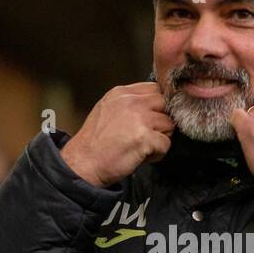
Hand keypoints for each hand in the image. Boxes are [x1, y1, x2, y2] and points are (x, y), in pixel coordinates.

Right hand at [60, 82, 174, 187]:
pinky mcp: (145, 138)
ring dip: (160, 138)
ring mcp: (140, 119)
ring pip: (169, 125)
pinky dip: (157, 154)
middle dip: (162, 121)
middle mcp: (132, 102)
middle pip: (166, 105)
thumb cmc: (95, 142)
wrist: (84, 163)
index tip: (152, 119)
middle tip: (148, 135)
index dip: (159, 106)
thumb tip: (154, 104)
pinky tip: (141, 156)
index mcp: (122, 93)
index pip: (156, 89)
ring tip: (142, 147)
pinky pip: (166, 144)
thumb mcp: (107, 109)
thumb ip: (129, 103)